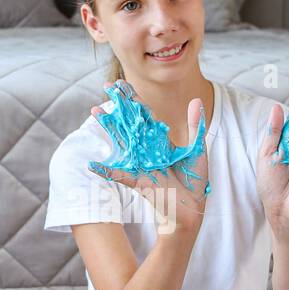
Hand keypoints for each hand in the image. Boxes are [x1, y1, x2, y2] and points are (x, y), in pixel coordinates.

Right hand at [88, 80, 210, 233]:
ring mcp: (141, 163)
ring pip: (121, 140)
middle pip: (130, 121)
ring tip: (95, 110)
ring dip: (109, 126)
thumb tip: (196, 100)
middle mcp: (147, 148)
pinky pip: (119, 175)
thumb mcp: (197, 149)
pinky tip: (91, 164)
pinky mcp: (138, 180)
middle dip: (119, 104)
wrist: (192, 206)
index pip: (144, 114)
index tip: (123, 83)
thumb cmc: (194, 179)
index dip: (134, 98)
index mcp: (160, 139)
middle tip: (107, 85)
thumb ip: (195, 125)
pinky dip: (105, 171)